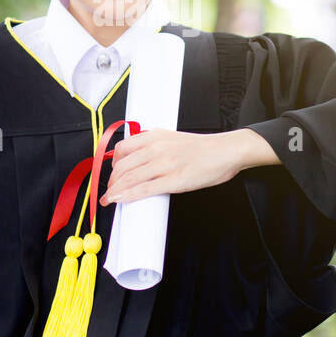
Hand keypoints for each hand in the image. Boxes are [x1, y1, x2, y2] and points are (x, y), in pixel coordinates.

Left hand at [99, 128, 277, 205]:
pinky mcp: (173, 180)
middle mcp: (157, 148)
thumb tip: (140, 159)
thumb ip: (156, 146)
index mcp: (156, 136)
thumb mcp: (174, 138)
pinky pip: (144, 189)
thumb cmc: (203, 148)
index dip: (112, 163)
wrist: (226, 151)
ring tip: (109, 199)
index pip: (122, 148)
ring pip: (129, 178)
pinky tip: (118, 200)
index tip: (111, 173)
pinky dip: (127, 195)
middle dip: (111, 181)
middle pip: (122, 165)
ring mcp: (164, 164)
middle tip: (109, 190)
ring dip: (114, 190)